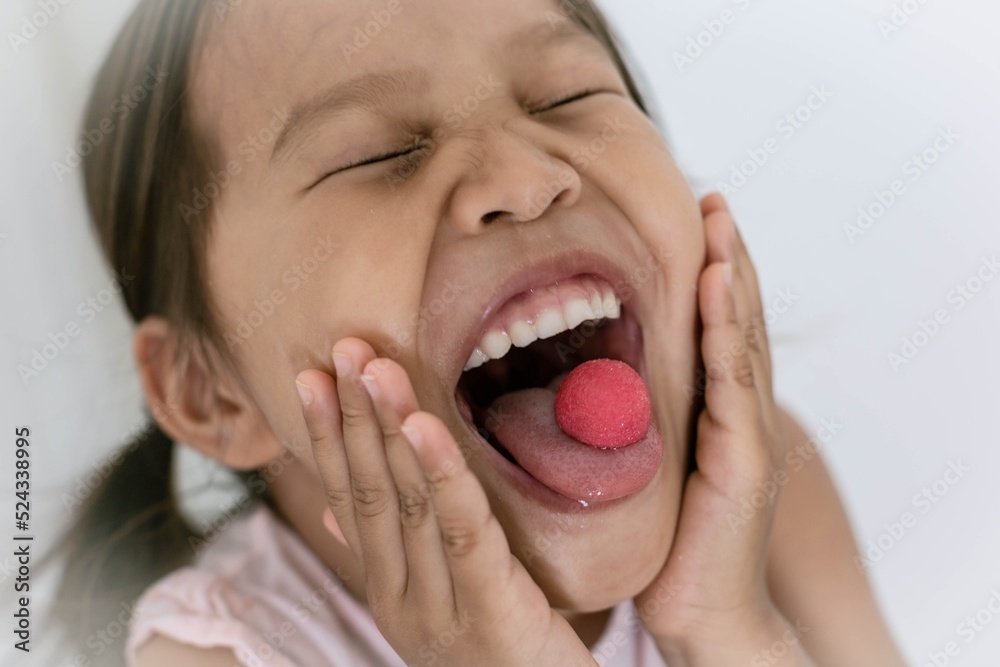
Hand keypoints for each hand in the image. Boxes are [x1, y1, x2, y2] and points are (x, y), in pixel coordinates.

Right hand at [295, 339, 596, 666]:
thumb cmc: (501, 655)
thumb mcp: (440, 603)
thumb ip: (389, 556)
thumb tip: (332, 507)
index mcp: (387, 591)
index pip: (348, 500)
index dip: (326, 436)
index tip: (311, 376)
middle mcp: (401, 600)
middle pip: (369, 493)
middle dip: (352, 417)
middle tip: (341, 351)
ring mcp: (440, 611)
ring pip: (406, 505)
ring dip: (385, 429)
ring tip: (373, 370)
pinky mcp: (492, 614)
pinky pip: (463, 532)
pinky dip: (441, 473)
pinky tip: (424, 425)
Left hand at [634, 195, 812, 664]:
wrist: (700, 611)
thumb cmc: (668, 544)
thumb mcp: (645, 465)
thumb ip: (632, 419)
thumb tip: (579, 380)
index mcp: (714, 410)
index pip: (714, 326)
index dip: (709, 270)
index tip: (692, 216)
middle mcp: (738, 413)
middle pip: (736, 318)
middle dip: (727, 254)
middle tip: (711, 195)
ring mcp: (747, 433)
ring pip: (744, 338)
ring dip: (733, 274)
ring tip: (720, 219)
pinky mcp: (745, 461)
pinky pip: (735, 384)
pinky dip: (729, 332)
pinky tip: (718, 288)